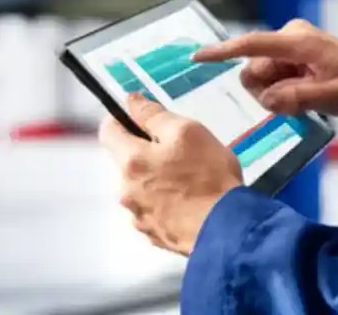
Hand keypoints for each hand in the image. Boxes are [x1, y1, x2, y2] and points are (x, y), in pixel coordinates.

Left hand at [99, 94, 242, 255]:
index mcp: (130, 161)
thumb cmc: (208, 177)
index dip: (123, 120)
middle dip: (146, 154)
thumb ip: (154, 115)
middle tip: (180, 154)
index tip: (144, 121)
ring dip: (156, 182)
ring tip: (189, 183)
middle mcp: (125, 190)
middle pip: (126, 162)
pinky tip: (190, 205)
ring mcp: (138, 217)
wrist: (229, 231)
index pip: (107, 130)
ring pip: (140, 188)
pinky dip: (166, 206)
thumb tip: (131, 101)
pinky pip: (153, 212)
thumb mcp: (187, 132)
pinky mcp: (154, 236)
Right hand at [192, 19, 337, 117]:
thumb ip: (296, 99)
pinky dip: (283, 87)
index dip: (222, 52)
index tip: (197, 57)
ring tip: (307, 96)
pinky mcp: (293, 51)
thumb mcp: (332, 98)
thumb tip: (266, 100)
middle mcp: (289, 36)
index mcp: (297, 42)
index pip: (251, 45)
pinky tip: (305, 91)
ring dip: (277, 91)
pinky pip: (273, 73)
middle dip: (268, 89)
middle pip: (254, 67)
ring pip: (262, 74)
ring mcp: (291, 43)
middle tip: (297, 101)